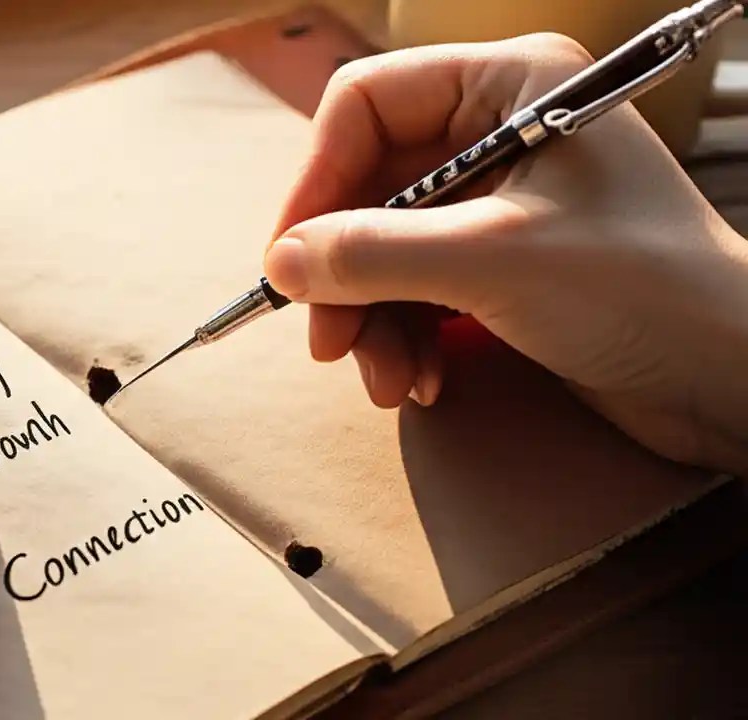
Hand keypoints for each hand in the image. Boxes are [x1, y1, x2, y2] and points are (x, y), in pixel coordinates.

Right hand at [263, 33, 747, 475]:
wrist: (729, 378)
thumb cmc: (645, 293)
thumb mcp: (494, 264)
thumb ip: (374, 254)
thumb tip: (282, 261)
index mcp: (508, 87)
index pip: (366, 105)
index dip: (316, 180)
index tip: (289, 258)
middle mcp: (496, 132)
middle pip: (367, 186)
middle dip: (344, 273)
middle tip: (328, 342)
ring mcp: (497, 200)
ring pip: (383, 246)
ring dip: (372, 320)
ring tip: (389, 382)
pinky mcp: (499, 260)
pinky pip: (414, 286)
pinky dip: (406, 336)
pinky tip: (421, 380)